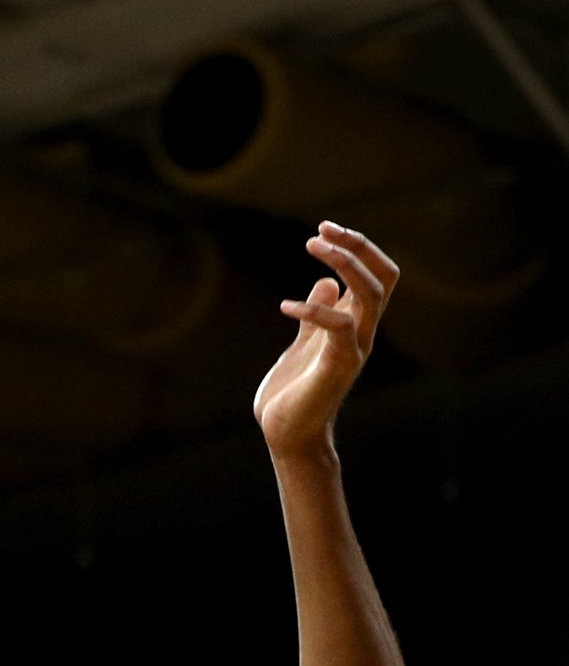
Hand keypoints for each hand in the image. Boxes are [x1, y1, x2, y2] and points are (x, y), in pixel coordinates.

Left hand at [254, 223, 398, 454]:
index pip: (375, 273)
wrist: (288, 435)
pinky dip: (314, 309)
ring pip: (370, 293)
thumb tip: (324, 282)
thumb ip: (316, 316)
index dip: (356, 247)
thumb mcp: (303, 344)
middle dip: (356, 246)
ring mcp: (354, 348)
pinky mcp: (338, 366)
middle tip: (320, 230)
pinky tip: (284, 306)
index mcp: (355, 324)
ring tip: (312, 245)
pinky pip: (340, 326)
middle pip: (382, 276)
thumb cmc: (294, 393)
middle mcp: (363, 332)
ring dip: (345, 263)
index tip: (324, 230)